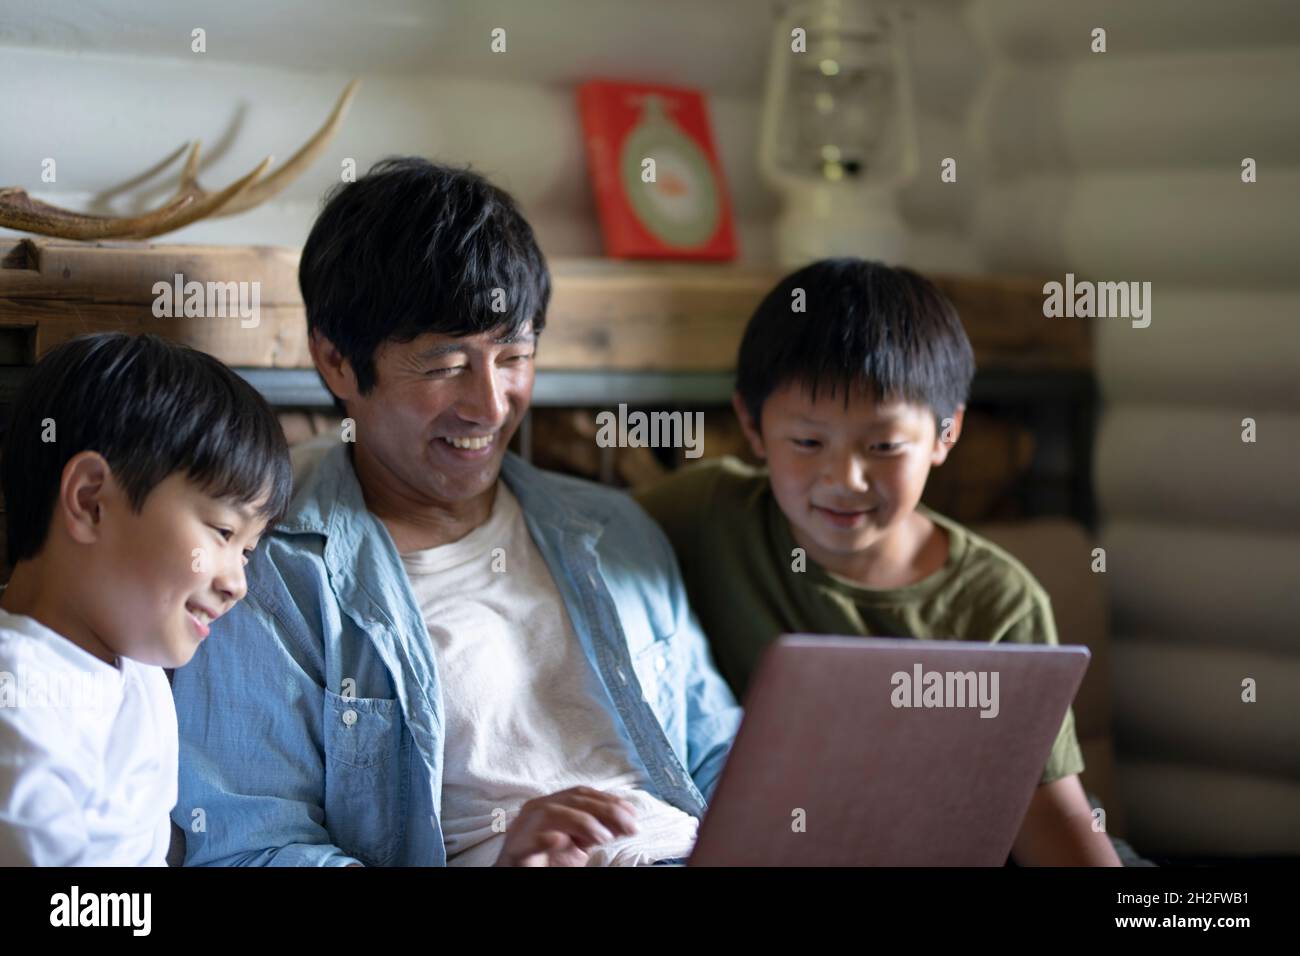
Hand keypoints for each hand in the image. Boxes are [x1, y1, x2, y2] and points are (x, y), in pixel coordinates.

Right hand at [494, 786, 638, 866]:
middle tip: (629, 826)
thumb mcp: (579, 843)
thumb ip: (597, 829)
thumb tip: (625, 821)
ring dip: (583, 823)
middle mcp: (536, 809)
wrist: (520, 873)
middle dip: (606, 811)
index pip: (583, 794)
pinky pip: (530, 840)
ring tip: (605, 837)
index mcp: (552, 803)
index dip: (609, 800)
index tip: (633, 813)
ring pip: (553, 813)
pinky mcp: (515, 849)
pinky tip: (561, 841)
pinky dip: (546, 839)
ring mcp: (524, 827)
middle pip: (573, 800)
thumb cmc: (549, 859)